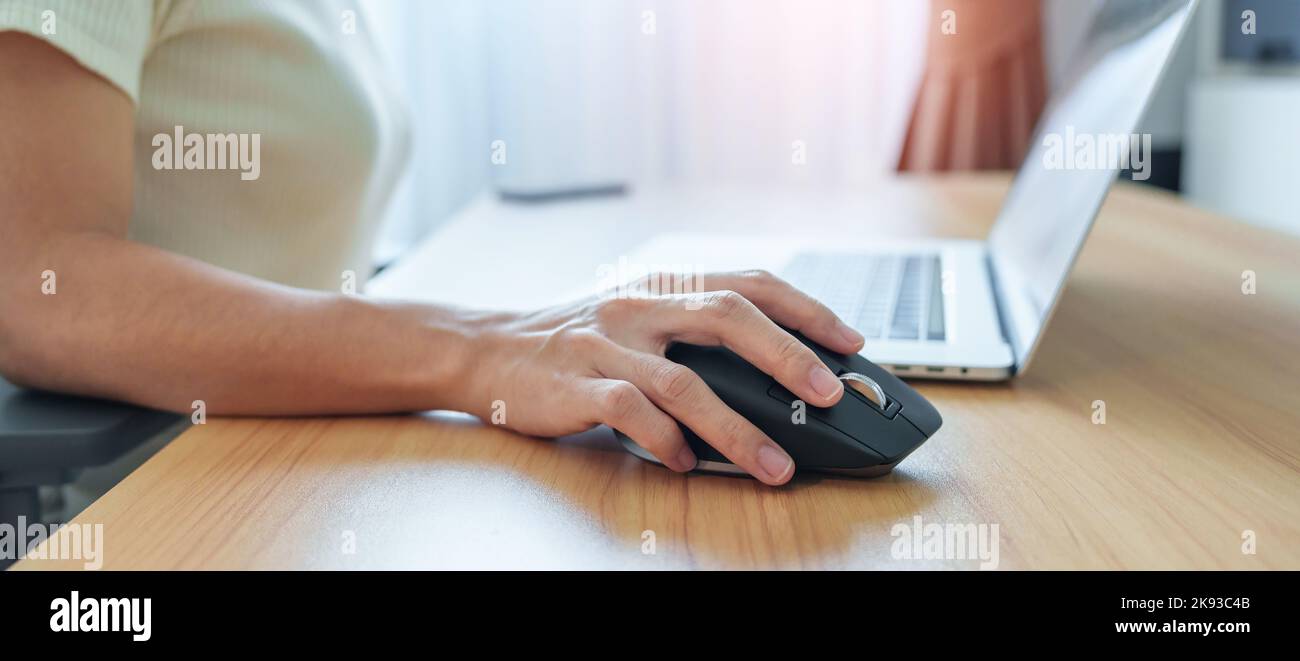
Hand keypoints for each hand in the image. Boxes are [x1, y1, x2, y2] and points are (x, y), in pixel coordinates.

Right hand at [458, 270, 865, 484]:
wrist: (486, 350)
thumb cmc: (576, 342)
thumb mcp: (638, 319)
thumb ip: (693, 333)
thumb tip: (776, 368)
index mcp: (663, 284)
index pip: (748, 283)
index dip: (806, 309)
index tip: (852, 341)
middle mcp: (639, 305)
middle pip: (727, 316)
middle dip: (788, 355)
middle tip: (830, 394)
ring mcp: (606, 344)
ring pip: (685, 380)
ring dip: (738, 427)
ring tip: (776, 464)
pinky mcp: (576, 384)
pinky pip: (631, 413)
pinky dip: (667, 442)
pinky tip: (687, 463)